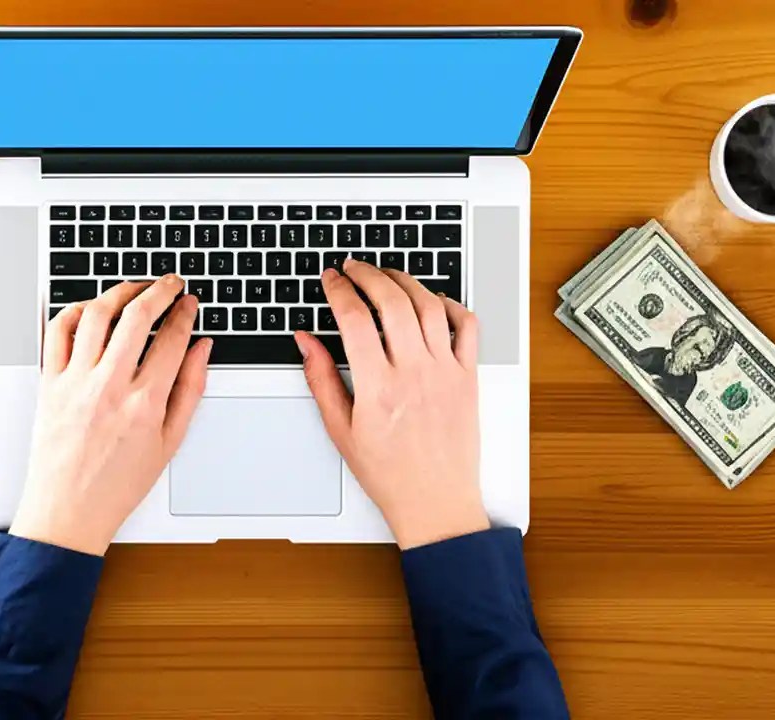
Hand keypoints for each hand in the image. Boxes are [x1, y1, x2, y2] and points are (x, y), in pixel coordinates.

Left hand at [10, 276, 211, 555]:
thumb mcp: (169, 442)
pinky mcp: (48, 384)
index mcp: (144, 404)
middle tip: (169, 283)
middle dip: (158, 290)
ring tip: (134, 288)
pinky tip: (90, 310)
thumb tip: (201, 350)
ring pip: (96, 315)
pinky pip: (57, 333)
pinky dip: (74, 312)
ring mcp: (74, 383)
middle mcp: (108, 387)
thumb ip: (190, 391)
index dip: (185, 313)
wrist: (68, 511)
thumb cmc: (117, 485)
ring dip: (119, 292)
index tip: (189, 302)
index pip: (171, 339)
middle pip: (136, 317)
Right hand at [294, 260, 486, 548]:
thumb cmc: (389, 473)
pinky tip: (434, 301)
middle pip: (392, 301)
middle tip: (354, 267)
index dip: (338, 289)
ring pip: (429, 306)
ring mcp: (446, 372)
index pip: (354, 318)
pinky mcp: (468, 378)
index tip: (331, 279)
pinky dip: (452, 305)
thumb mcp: (340, 429)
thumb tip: (306, 340)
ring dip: (406, 281)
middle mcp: (415, 374)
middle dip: (369, 274)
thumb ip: (321, 379)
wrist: (435, 502)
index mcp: (377, 387)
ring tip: (387, 276)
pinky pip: (468, 327)